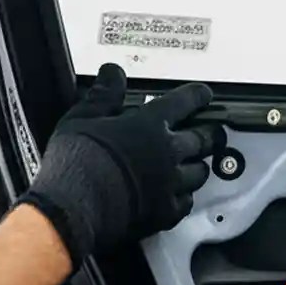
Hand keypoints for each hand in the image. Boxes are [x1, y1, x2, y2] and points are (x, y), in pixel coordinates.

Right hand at [16, 63, 224, 267]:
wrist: (74, 207)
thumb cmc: (76, 160)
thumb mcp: (84, 117)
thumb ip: (104, 94)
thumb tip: (112, 72)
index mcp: (149, 124)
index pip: (184, 102)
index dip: (197, 96)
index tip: (204, 94)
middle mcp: (167, 151)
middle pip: (203, 138)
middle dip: (210, 133)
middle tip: (212, 132)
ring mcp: (170, 183)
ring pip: (200, 172)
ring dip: (199, 166)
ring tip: (196, 164)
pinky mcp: (165, 212)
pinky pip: (186, 203)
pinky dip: (185, 198)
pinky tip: (179, 197)